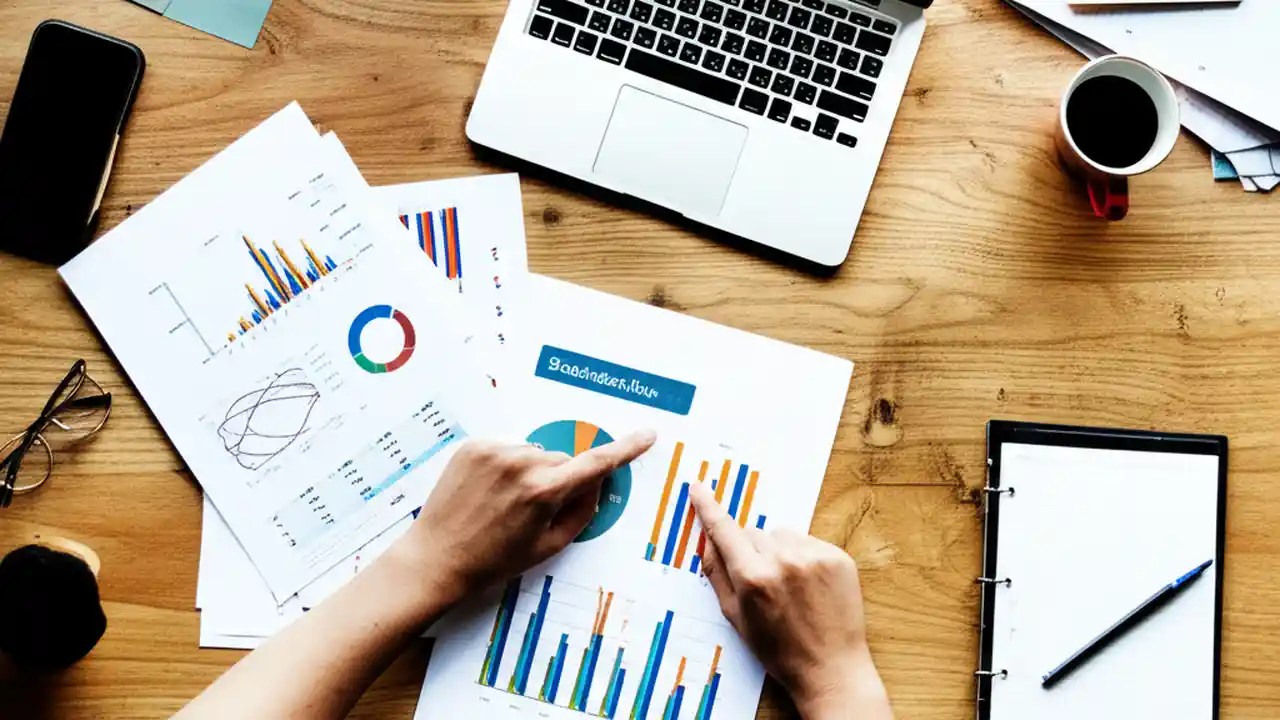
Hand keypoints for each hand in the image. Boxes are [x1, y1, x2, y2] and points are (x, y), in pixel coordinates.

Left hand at [393, 431, 655, 604]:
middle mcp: (521, 463)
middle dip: (559, 480)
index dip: (625, 449)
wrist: (436, 558)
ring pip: (535, 453)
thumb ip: (582, 509)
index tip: (646, 434)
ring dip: (531, 471)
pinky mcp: (474, 446)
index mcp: (543, 491)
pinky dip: (506, 464)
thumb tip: (598, 480)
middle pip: (562, 461)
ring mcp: (495, 451)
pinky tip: (488, 491)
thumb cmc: (494, 560)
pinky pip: (508, 448)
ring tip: (503, 502)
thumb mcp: (549, 545)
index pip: (596, 463)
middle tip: (533, 511)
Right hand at [689, 484, 890, 719]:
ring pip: (782, 535)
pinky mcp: (837, 557)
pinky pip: (809, 541)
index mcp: (752, 578)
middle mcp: (782, 561)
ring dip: (780, 551)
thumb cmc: (779, 650)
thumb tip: (706, 540)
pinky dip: (805, 556)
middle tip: (763, 583)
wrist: (831, 668)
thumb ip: (718, 574)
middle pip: (754, 533)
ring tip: (791, 586)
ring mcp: (813, 556)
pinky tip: (810, 586)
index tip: (698, 486)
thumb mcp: (736, 617)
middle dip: (752, 550)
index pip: (724, 530)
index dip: (708, 507)